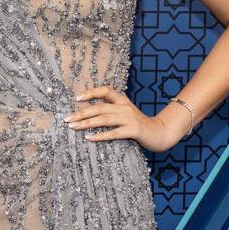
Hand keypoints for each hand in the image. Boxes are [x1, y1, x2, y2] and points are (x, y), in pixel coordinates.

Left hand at [65, 85, 183, 152]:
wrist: (161, 133)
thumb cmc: (139, 125)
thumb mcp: (126, 113)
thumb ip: (112, 110)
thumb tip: (89, 113)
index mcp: (122, 100)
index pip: (105, 91)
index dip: (91, 93)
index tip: (77, 98)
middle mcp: (125, 107)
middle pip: (99, 107)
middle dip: (81, 113)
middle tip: (67, 118)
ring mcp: (129, 119)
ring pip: (104, 119)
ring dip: (87, 123)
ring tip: (73, 127)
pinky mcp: (134, 131)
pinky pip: (114, 133)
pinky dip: (100, 135)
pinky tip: (89, 138)